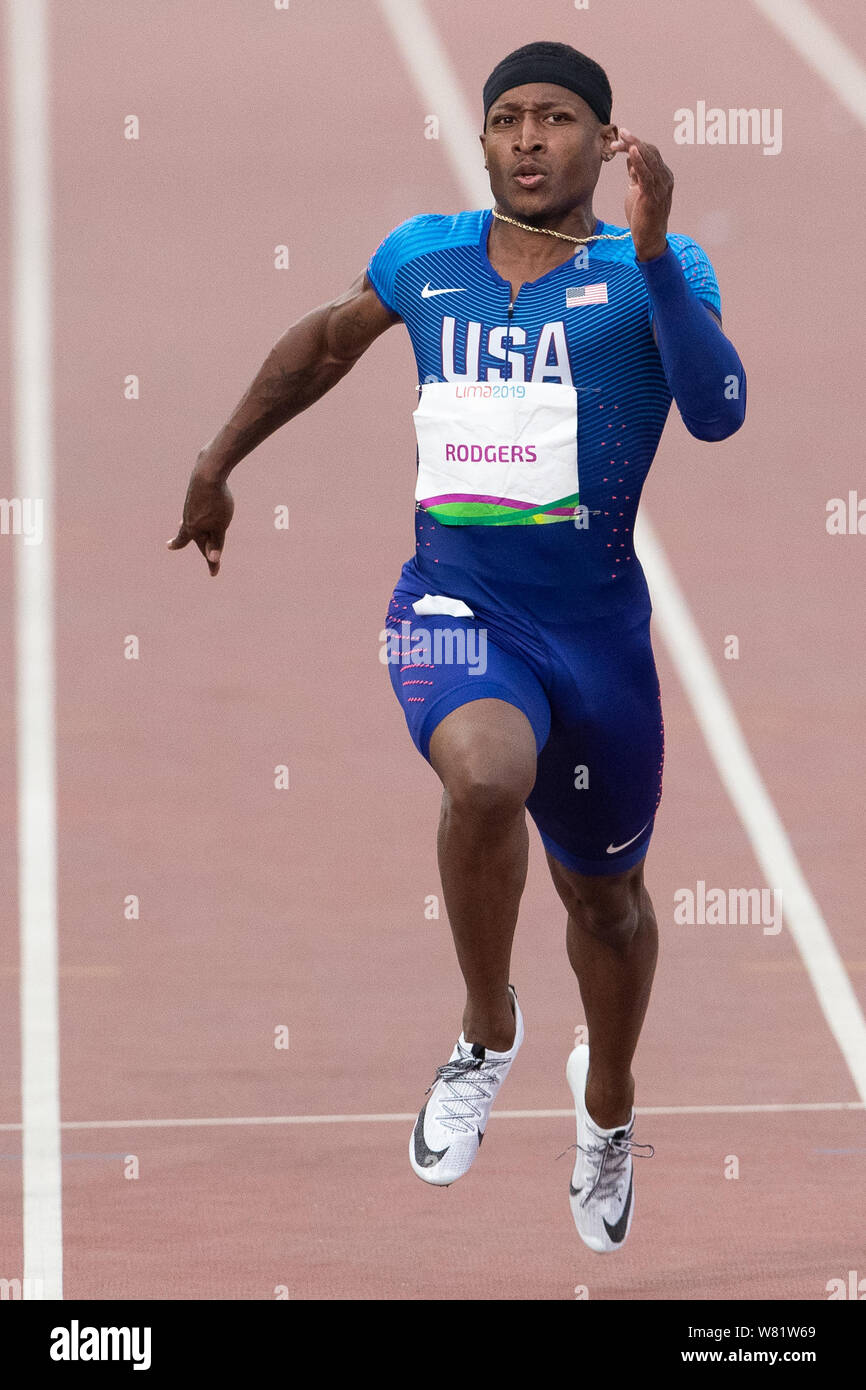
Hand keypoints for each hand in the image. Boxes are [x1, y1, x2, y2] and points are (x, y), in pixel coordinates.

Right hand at [166, 454, 234, 575]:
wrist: (207, 473)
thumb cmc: (215, 502)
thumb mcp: (220, 526)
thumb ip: (216, 543)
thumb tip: (212, 559)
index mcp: (194, 530)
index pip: (204, 551)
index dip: (211, 563)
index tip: (213, 574)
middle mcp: (188, 519)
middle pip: (188, 534)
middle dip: (181, 541)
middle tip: (170, 546)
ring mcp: (189, 507)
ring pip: (190, 520)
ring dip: (187, 526)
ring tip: (180, 525)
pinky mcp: (193, 496)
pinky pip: (193, 508)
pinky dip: (192, 513)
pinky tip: (195, 505)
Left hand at [609, 127, 672, 260]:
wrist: (649, 239)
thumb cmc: (643, 216)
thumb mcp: (637, 190)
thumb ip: (635, 174)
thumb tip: (629, 157)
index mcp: (662, 175)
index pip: (650, 152)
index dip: (634, 144)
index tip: (618, 142)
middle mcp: (665, 178)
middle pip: (650, 152)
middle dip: (634, 142)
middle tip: (619, 134)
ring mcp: (661, 186)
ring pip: (649, 159)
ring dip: (634, 147)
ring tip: (623, 137)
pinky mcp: (654, 196)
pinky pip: (647, 174)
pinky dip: (639, 161)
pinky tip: (631, 152)